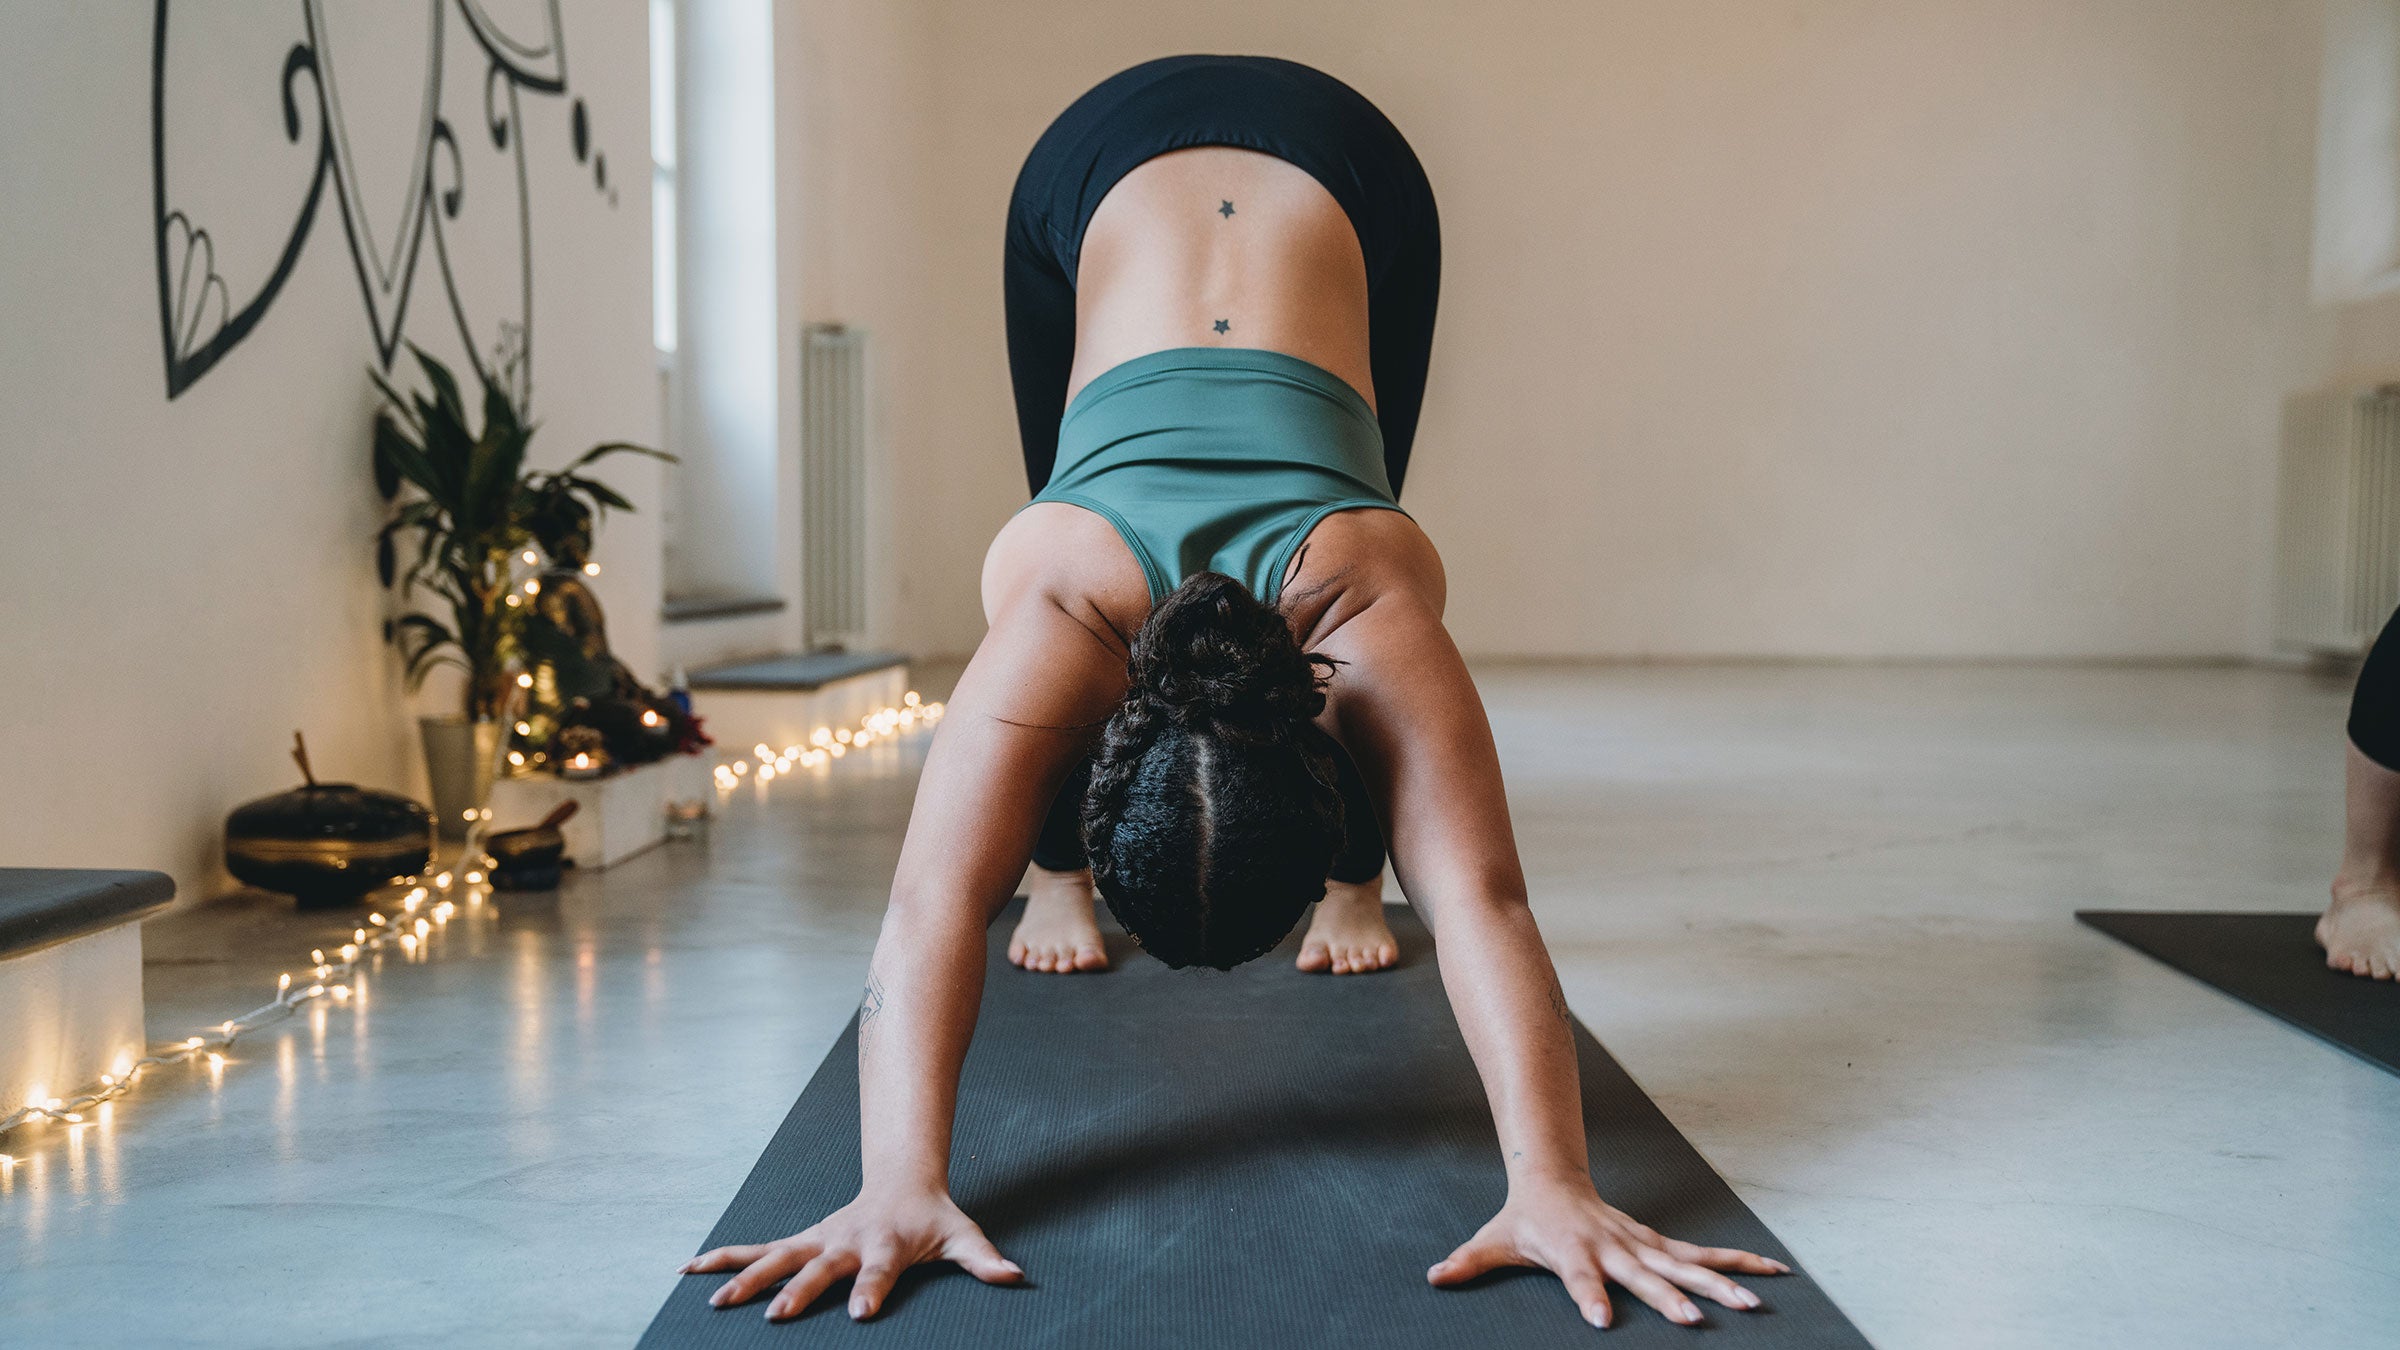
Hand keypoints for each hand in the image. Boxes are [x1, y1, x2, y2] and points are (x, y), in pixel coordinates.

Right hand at [680, 1188, 1021, 1320]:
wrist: (902, 1181)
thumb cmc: (933, 1218)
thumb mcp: (964, 1235)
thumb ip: (984, 1259)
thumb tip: (1016, 1276)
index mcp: (887, 1245)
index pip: (880, 1272)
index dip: (872, 1291)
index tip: (861, 1315)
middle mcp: (845, 1241)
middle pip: (819, 1268)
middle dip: (799, 1291)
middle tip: (775, 1315)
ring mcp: (817, 1239)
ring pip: (776, 1256)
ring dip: (744, 1277)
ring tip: (712, 1300)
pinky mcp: (800, 1240)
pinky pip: (756, 1249)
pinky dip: (722, 1258)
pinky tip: (688, 1270)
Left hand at [1428, 1179, 1788, 1327]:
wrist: (1552, 1178)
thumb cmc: (1522, 1220)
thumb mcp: (1492, 1241)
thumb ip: (1467, 1262)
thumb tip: (1434, 1275)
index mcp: (1571, 1250)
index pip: (1579, 1278)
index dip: (1588, 1297)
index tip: (1600, 1320)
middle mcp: (1611, 1246)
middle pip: (1643, 1275)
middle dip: (1669, 1298)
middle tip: (1694, 1322)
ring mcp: (1640, 1244)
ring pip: (1685, 1263)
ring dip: (1720, 1282)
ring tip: (1756, 1303)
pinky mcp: (1657, 1244)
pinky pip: (1702, 1255)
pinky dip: (1738, 1261)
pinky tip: (1772, 1272)